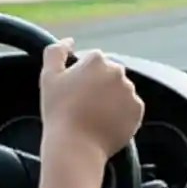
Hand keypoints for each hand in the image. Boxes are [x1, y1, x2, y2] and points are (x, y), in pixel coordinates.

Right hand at [39, 38, 144, 162]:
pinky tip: (105, 123)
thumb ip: (56, 52)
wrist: (75, 146)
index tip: (74, 93)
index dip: (82, 77)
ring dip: (111, 99)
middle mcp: (117, 71)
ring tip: (94, 117)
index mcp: (97, 60)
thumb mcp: (48, 77)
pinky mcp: (138, 110)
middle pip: (109, 75)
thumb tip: (69, 41)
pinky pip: (130, 108)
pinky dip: (121, 114)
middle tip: (83, 106)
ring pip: (120, 91)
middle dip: (99, 86)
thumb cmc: (59, 112)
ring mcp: (130, 91)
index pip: (93, 62)